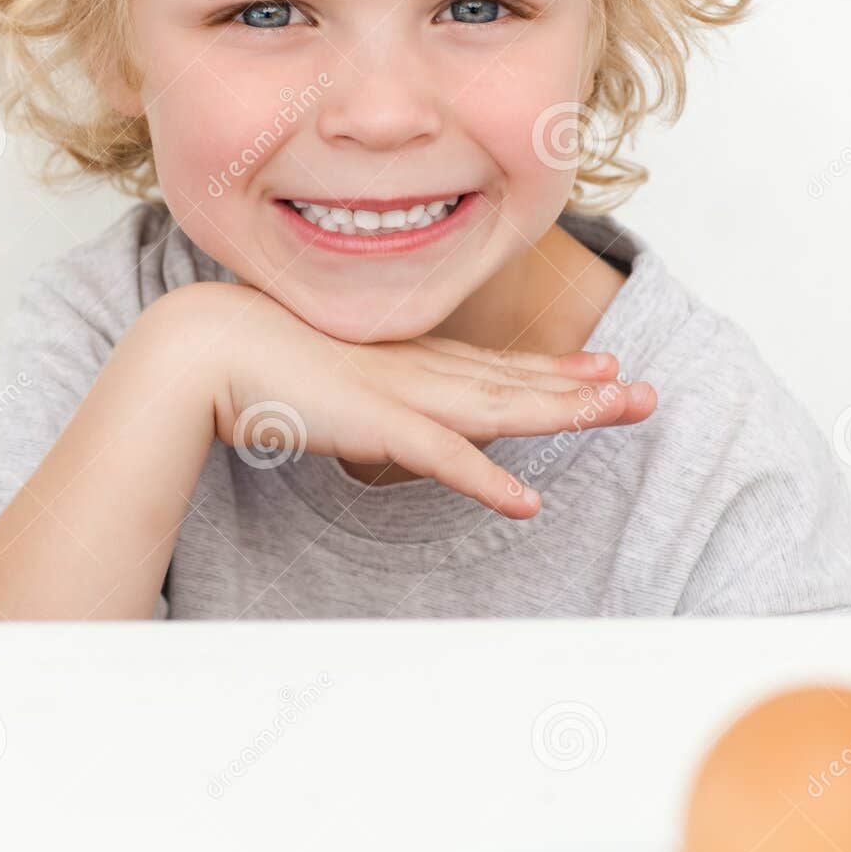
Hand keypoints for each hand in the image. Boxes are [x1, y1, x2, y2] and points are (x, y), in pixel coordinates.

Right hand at [183, 283, 656, 519]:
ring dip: (562, 413)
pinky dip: (487, 480)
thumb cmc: (255, 359)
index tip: (601, 367)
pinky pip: (445, 459)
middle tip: (644, 392)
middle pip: (515, 382)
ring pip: (500, 408)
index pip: (494, 367)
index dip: (552, 370)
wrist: (206, 349)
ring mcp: (402, 396)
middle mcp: (416, 372)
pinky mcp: (377, 425)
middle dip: (584, 389)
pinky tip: (525, 503)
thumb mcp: (326, 378)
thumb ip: (357, 391)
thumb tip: (364, 399)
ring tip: (617, 413)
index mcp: (404, 363)